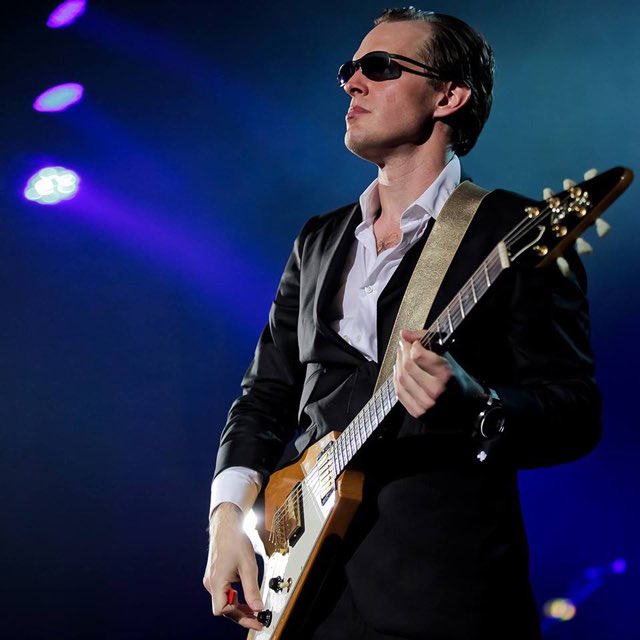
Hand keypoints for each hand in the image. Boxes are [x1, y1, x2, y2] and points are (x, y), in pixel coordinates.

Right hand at [203, 502, 263, 630]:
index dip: (239, 617)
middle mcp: (211, 583)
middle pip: (224, 608)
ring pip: (224, 601)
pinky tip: (245, 596)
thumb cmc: (234, 540)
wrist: (226, 524)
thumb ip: (252, 590)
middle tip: (258, 618)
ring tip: (254, 608)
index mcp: (216, 582)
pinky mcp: (216, 575)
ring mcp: (212, 579)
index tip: (255, 620)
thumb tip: (258, 608)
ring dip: (238, 606)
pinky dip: (235, 597)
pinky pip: (224, 592)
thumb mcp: (248, 566)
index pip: (223, 610)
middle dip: (241, 614)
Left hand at [394, 329, 484, 417]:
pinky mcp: (419, 412)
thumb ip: (425, 338)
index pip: (417, 356)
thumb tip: (405, 334)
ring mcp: (426, 402)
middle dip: (403, 352)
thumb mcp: (448, 354)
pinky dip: (396, 380)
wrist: (467, 406)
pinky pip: (400, 393)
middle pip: (407, 366)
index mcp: (446, 374)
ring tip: (402, 358)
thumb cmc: (458, 379)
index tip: (414, 342)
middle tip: (404, 346)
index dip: (412, 345)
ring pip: (401, 379)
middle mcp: (436, 390)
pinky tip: (400, 373)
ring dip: (398, 364)